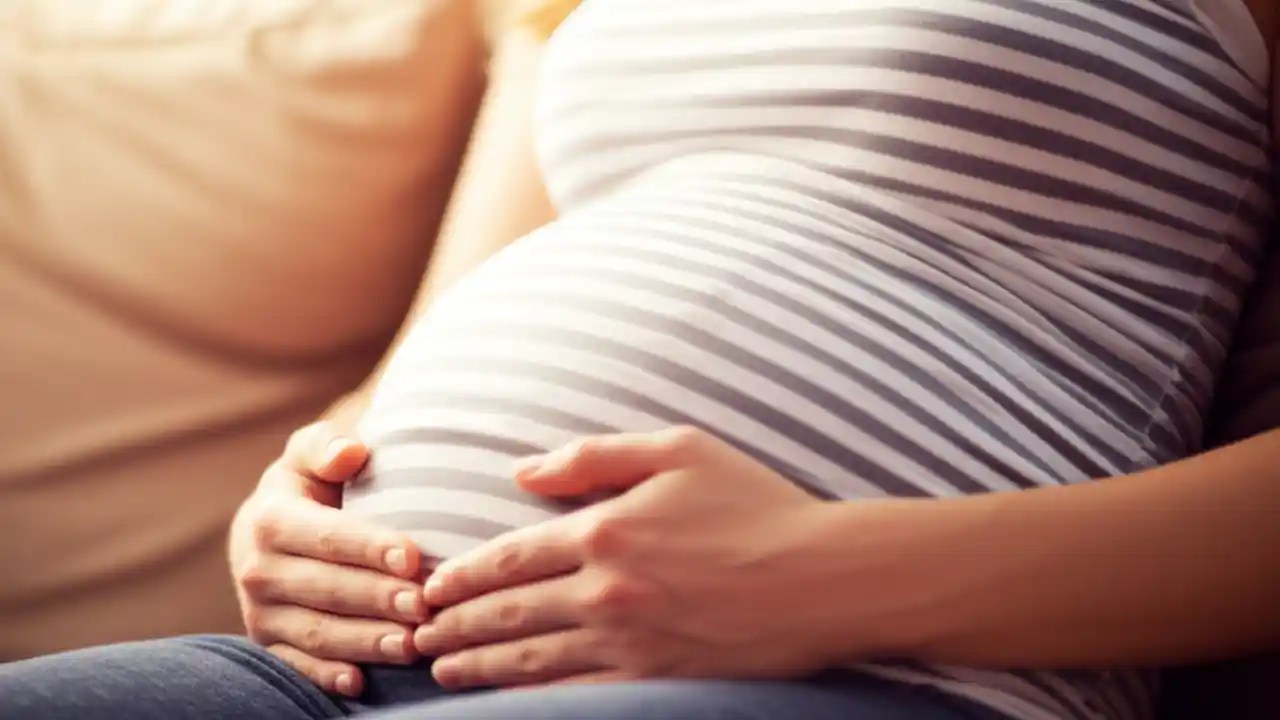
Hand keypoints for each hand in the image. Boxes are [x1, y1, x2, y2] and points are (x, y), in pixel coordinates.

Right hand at [230, 422, 426, 696]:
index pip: (326, 536)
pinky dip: (327, 676)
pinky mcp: (268, 643)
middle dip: (377, 599)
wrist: (271, 528)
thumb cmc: (310, 483)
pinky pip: (298, 665)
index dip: (370, 547)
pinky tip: (361, 683)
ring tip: (410, 644)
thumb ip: (327, 445)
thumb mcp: (311, 452)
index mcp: (269, 519)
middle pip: (326, 588)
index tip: (412, 557)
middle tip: (424, 606)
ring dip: (364, 641)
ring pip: (316, 632)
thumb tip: (350, 451)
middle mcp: (257, 569)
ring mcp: (259, 612)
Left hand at [414, 426, 835, 687]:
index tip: (430, 586)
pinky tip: (505, 697)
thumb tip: (521, 470)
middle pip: (508, 610)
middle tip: (415, 634)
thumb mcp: (678, 450)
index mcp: (606, 528)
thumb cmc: (756, 502)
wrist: (824, 577)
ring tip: (440, 669)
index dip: (463, 575)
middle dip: (454, 624)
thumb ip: (594, 456)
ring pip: (531, 657)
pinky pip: (576, 693)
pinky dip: (531, 695)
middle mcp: (606, 588)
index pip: (511, 556)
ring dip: (477, 664)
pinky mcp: (655, 677)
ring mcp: (629, 640)